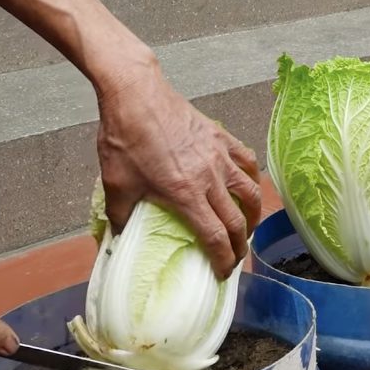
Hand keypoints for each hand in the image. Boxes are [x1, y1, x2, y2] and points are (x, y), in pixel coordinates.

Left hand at [96, 63, 261, 277]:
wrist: (136, 95)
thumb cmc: (124, 139)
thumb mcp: (116, 184)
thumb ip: (120, 216)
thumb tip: (117, 239)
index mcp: (185, 195)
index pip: (215, 238)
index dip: (223, 261)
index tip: (223, 274)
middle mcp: (209, 178)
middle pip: (237, 221)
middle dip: (240, 246)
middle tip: (235, 257)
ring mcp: (219, 156)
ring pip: (250, 192)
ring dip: (253, 215)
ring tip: (248, 225)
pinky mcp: (220, 138)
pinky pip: (246, 161)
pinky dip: (251, 177)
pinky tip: (247, 183)